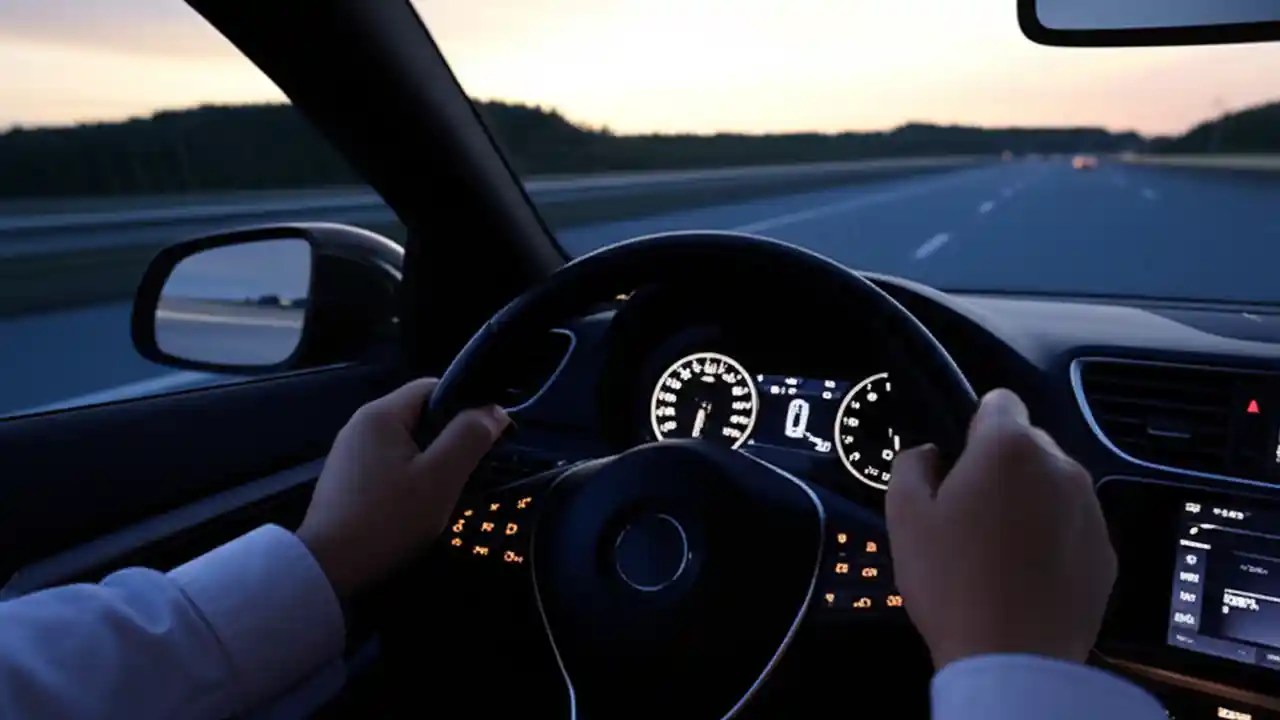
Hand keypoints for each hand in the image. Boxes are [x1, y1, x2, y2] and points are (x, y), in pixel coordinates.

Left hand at [297, 378, 509, 597]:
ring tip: (447, 491)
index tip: (486, 437)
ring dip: (430, 461)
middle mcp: (360, 425)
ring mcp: (349, 453)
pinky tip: (416, 505)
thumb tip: (495, 410)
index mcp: (380, 413)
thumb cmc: (388, 518)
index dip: (466, 405)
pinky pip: (387, 464)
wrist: (327, 569)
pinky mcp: (344, 480)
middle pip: (419, 415)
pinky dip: (408, 477)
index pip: (433, 387)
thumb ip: (469, 437)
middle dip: (449, 437)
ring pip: (405, 442)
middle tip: (471, 469)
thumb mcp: (440, 478)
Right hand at [886, 389, 1115, 668]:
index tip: (957, 465)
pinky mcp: (1106, 551)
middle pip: (1027, 445)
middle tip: (969, 515)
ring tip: (999, 551)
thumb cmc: (950, 580)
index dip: (974, 426)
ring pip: (1052, 485)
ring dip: (1029, 501)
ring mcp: (1090, 509)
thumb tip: (930, 453)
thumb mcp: (903, 516)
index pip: (999, 401)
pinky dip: (1052, 538)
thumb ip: (911, 464)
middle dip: (1001, 467)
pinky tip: (1027, 576)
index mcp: (1008, 447)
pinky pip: (1072, 525)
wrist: (1013, 659)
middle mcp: (1059, 465)